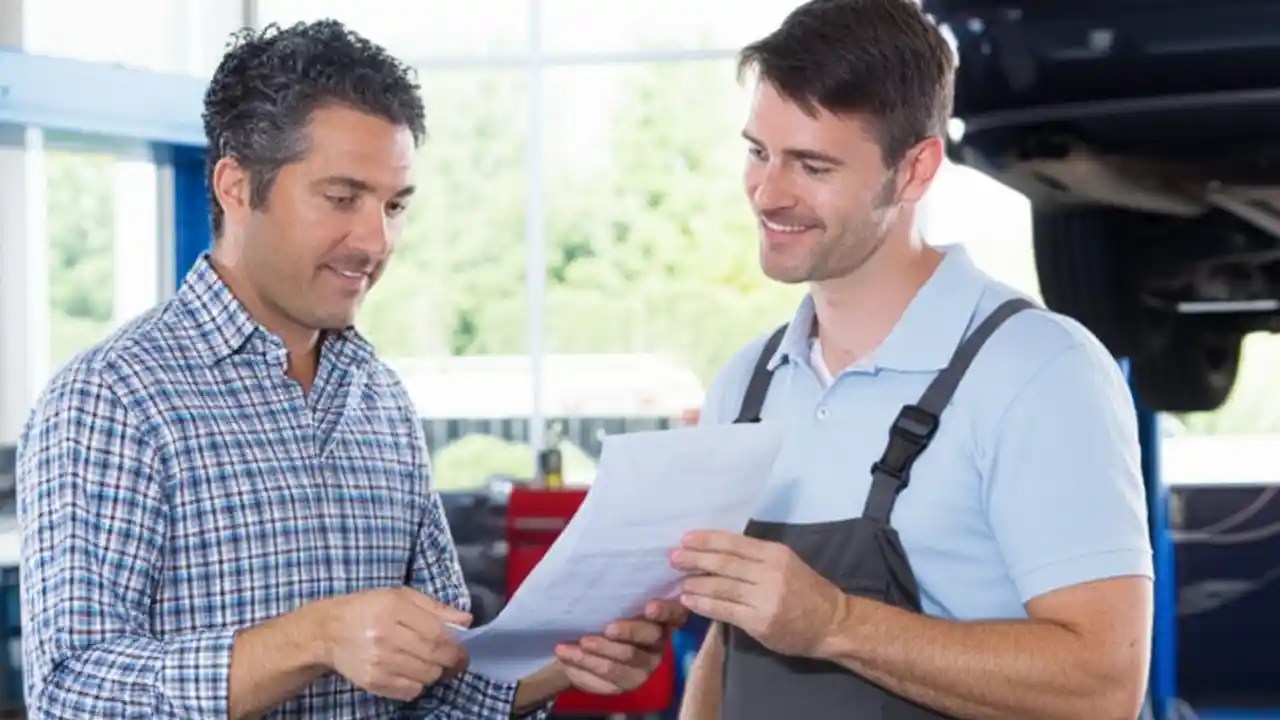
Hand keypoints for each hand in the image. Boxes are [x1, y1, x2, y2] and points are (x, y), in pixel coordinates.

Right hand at [317, 587, 471, 701]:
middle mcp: (385, 637)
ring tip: (429, 663)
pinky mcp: (373, 682)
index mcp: (394, 610)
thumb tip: (466, 621)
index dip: (456, 643)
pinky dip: (418, 684)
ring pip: (426, 677)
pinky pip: (410, 691)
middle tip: (454, 659)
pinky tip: (412, 672)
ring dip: (435, 672)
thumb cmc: (368, 608)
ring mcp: (378, 663)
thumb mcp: (400, 596)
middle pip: (434, 657)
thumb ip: (435, 607)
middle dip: (451, 661)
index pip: (437, 633)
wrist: (329, 632)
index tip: (462, 646)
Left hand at [554, 599, 686, 694]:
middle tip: (607, 628)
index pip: (674, 613)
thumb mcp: (612, 601)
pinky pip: (603, 681)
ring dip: (594, 655)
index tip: (649, 607)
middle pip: (647, 638)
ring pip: (620, 665)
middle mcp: (657, 645)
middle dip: (627, 632)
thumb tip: (601, 574)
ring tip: (571, 646)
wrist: (584, 643)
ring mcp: (642, 669)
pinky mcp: (624, 686)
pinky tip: (566, 657)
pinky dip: (582, 668)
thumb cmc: (604, 613)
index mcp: (662, 619)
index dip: (665, 610)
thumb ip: (617, 594)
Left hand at [673, 530, 844, 656]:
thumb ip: (756, 558)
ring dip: (695, 583)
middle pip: (724, 563)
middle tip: (672, 557)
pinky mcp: (759, 622)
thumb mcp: (786, 563)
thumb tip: (716, 552)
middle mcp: (769, 573)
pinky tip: (690, 601)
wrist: (832, 623)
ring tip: (679, 581)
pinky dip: (703, 604)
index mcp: (775, 554)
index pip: (734, 543)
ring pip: (721, 587)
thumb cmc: (806, 590)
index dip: (707, 539)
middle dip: (695, 559)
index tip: (685, 538)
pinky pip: (724, 610)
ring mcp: (764, 598)